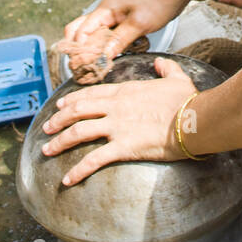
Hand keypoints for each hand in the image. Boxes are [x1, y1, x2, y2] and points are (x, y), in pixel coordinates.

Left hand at [40, 56, 198, 184]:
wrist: (194, 119)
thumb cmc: (187, 100)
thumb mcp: (176, 77)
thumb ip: (165, 68)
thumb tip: (160, 62)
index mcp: (125, 91)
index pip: (91, 93)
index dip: (72, 99)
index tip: (60, 105)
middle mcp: (115, 107)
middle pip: (77, 111)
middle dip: (58, 120)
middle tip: (47, 127)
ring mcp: (116, 127)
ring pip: (78, 132)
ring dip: (60, 142)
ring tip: (47, 150)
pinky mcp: (122, 147)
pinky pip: (94, 160)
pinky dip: (78, 170)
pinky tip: (68, 179)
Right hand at [62, 0, 185, 80]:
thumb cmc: (158, 3)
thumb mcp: (139, 23)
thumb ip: (120, 39)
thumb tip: (102, 56)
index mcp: (104, 10)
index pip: (81, 31)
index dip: (79, 49)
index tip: (82, 66)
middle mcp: (104, 14)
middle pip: (79, 31)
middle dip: (78, 49)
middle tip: (83, 68)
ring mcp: (112, 18)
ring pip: (92, 35)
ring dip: (92, 49)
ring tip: (95, 66)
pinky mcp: (121, 24)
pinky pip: (106, 37)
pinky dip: (105, 47)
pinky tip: (111, 57)